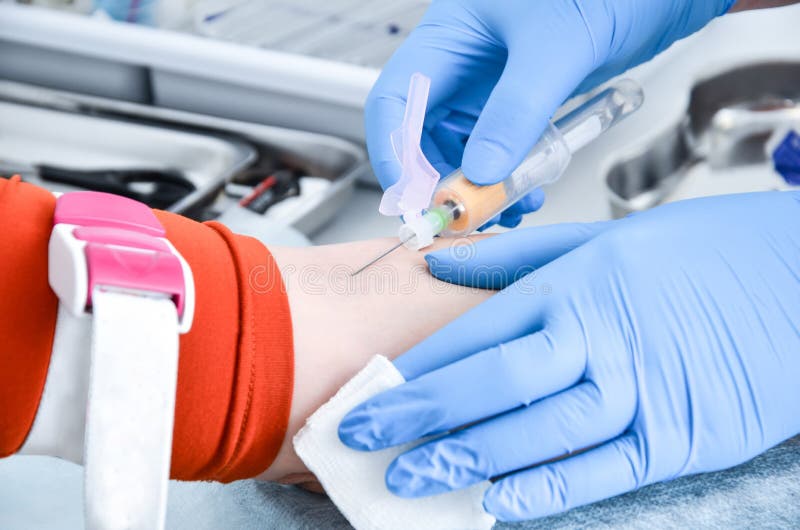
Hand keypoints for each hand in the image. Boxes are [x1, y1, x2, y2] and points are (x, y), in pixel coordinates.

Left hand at [338, 192, 799, 520]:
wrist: (796, 280)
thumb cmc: (700, 253)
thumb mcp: (604, 238)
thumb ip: (516, 256)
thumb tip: (441, 263)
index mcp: (578, 284)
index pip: (479, 331)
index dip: (421, 366)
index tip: (374, 389)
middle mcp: (601, 336)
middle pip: (496, 383)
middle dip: (423, 414)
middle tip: (364, 437)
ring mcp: (641, 390)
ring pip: (539, 433)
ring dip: (470, 460)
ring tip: (412, 478)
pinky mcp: (677, 437)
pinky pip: (599, 470)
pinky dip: (546, 491)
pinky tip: (495, 504)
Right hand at [365, 0, 735, 227]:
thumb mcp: (558, 45)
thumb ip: (516, 109)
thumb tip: (482, 172)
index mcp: (450, 32)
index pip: (395, 100)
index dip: (395, 153)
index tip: (414, 198)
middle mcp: (463, 61)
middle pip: (423, 133)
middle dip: (441, 180)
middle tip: (464, 216)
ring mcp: (494, 83)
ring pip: (463, 148)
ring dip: (477, 186)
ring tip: (504, 208)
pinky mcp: (525, 99)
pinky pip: (500, 148)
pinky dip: (507, 176)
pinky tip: (526, 191)